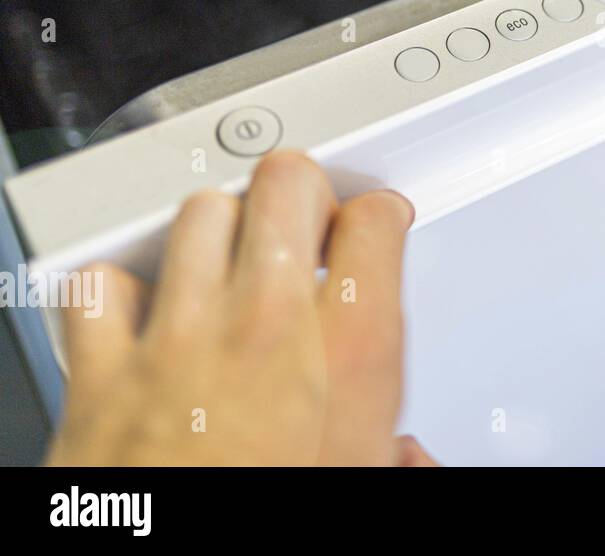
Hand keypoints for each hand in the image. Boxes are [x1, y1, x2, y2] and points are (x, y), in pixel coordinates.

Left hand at [46, 150, 435, 465]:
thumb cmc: (275, 514)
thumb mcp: (363, 472)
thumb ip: (394, 450)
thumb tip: (407, 459)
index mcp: (353, 351)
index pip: (377, 221)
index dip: (380, 215)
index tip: (374, 226)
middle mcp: (269, 327)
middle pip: (289, 184)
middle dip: (302, 191)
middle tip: (305, 220)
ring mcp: (181, 340)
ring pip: (201, 213)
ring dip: (220, 227)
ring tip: (230, 255)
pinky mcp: (102, 368)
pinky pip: (106, 284)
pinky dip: (123, 290)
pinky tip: (145, 309)